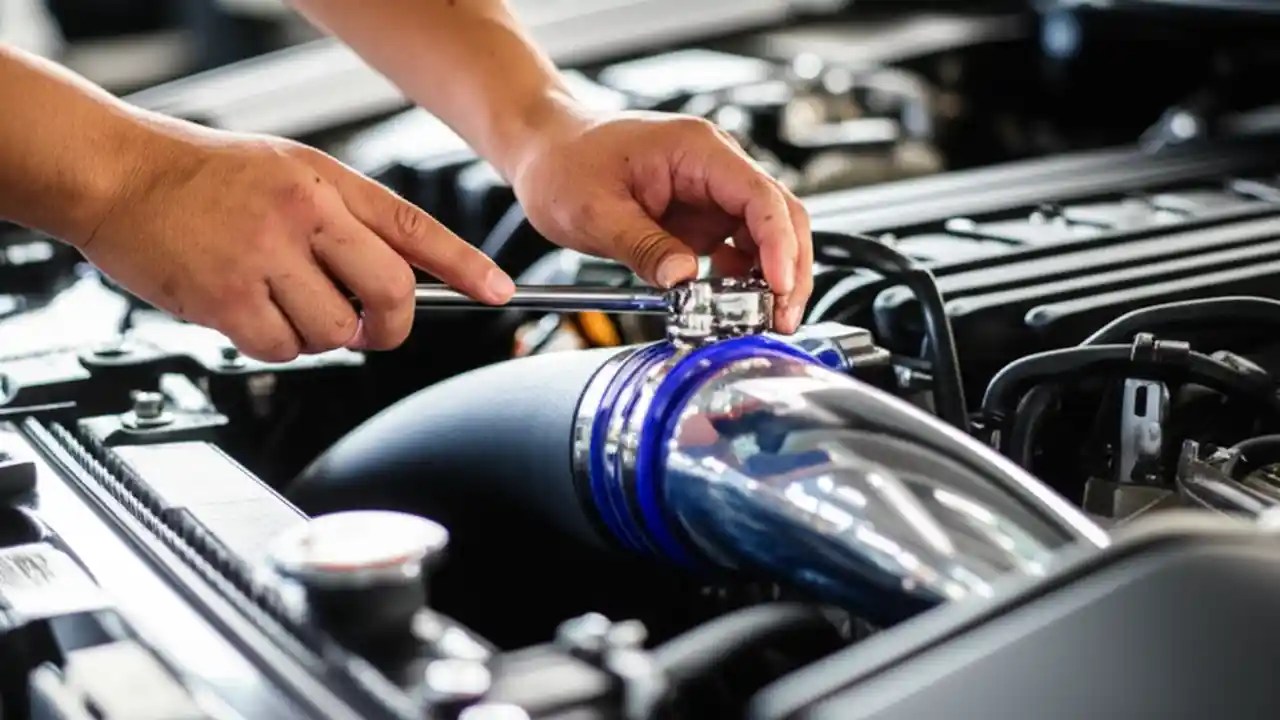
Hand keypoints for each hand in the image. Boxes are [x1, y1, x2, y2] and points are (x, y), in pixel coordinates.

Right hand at [78, 127, 513, 360]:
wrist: (115, 173)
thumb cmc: (202, 174)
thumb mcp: (292, 171)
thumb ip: (350, 217)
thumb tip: (409, 270)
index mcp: (325, 183)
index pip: (415, 227)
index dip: (465, 265)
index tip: (498, 290)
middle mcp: (303, 217)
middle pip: (391, 292)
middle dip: (391, 324)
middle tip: (373, 323)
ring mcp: (265, 258)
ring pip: (336, 331)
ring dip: (320, 332)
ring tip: (283, 298)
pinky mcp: (226, 299)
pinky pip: (282, 349)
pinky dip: (275, 345)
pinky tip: (251, 311)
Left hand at [507, 109, 811, 332]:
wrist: (546, 148)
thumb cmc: (564, 161)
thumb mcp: (595, 211)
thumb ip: (643, 246)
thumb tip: (683, 280)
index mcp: (696, 150)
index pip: (759, 196)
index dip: (778, 244)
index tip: (778, 286)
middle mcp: (713, 168)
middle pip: (779, 216)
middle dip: (789, 268)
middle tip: (782, 317)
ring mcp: (710, 194)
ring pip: (766, 236)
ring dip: (771, 278)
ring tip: (764, 320)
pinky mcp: (701, 219)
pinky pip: (738, 249)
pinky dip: (744, 280)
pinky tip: (736, 305)